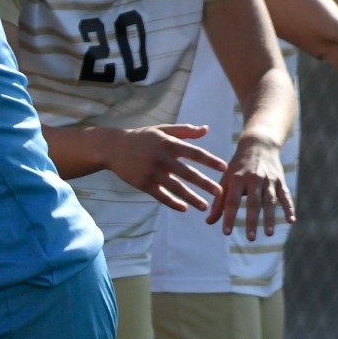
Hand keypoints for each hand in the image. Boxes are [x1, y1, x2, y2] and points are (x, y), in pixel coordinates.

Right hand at [101, 124, 225, 210]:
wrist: (113, 147)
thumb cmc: (142, 138)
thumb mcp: (162, 130)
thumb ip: (185, 131)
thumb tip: (206, 130)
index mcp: (168, 143)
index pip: (194, 153)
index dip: (209, 161)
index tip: (224, 168)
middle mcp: (161, 158)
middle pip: (187, 173)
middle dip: (205, 184)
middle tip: (220, 193)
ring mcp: (152, 172)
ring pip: (176, 188)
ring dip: (192, 198)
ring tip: (205, 206)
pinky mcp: (143, 184)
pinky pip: (161, 196)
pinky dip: (173, 203)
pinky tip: (184, 208)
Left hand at [209, 133, 295, 237]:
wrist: (258, 144)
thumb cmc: (238, 167)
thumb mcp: (226, 180)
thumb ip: (218, 202)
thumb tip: (208, 222)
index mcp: (236, 179)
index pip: (231, 201)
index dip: (228, 217)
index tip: (225, 233)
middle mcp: (253, 179)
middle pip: (253, 203)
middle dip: (252, 221)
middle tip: (250, 238)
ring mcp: (268, 180)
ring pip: (269, 201)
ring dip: (269, 218)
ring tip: (269, 234)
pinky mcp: (280, 180)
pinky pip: (285, 196)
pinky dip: (289, 208)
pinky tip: (291, 221)